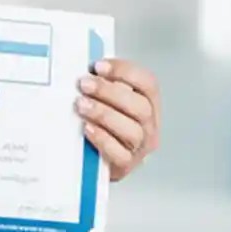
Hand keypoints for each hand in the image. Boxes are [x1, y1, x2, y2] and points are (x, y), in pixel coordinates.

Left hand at [75, 58, 160, 181]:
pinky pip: (119, 154)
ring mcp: (140, 147)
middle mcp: (149, 126)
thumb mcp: (106, 100)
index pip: (148, 83)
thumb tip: (82, 65)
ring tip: (81, 105)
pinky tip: (86, 128)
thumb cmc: (102, 124)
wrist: (96, 160)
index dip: (125, 72)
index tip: (98, 66)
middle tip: (84, 84)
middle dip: (110, 92)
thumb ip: (102, 84)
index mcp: (149, 104)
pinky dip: (102, 139)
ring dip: (104, 114)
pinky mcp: (126, 166)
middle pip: (140, 107)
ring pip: (132, 131)